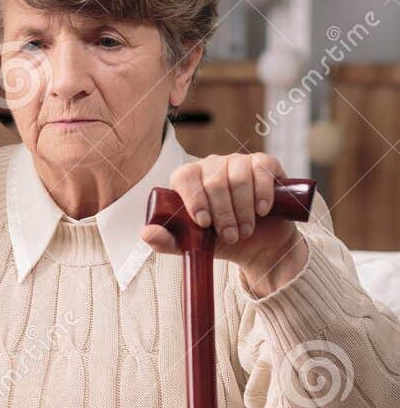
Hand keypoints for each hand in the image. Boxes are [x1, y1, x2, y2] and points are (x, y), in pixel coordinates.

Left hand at [139, 152, 305, 277]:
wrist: (258, 243)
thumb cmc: (220, 240)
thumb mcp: (192, 245)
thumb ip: (166, 240)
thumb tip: (146, 233)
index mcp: (189, 179)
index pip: (184, 177)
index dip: (194, 199)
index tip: (204, 223)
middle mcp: (211, 165)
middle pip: (214, 181)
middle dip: (223, 214)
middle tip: (231, 236)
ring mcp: (237, 161)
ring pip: (238, 177)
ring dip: (242, 210)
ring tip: (245, 231)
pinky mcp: (262, 162)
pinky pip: (261, 169)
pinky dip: (262, 192)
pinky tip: (262, 210)